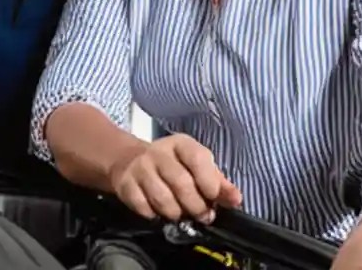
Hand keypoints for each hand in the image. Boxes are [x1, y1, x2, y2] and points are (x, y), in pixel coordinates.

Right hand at [106, 134, 241, 222]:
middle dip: (196, 207)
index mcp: (181, 144)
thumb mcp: (196, 166)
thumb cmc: (173, 165)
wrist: (128, 160)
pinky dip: (155, 216)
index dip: (209, 182)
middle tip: (202, 216)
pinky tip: (159, 212)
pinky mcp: (124, 184)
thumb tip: (236, 200)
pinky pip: (144, 208)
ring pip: (163, 199)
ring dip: (176, 214)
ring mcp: (139, 167)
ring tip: (180, 215)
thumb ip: (218, 183)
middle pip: (181, 184)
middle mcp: (158, 152)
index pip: (198, 158)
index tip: (214, 198)